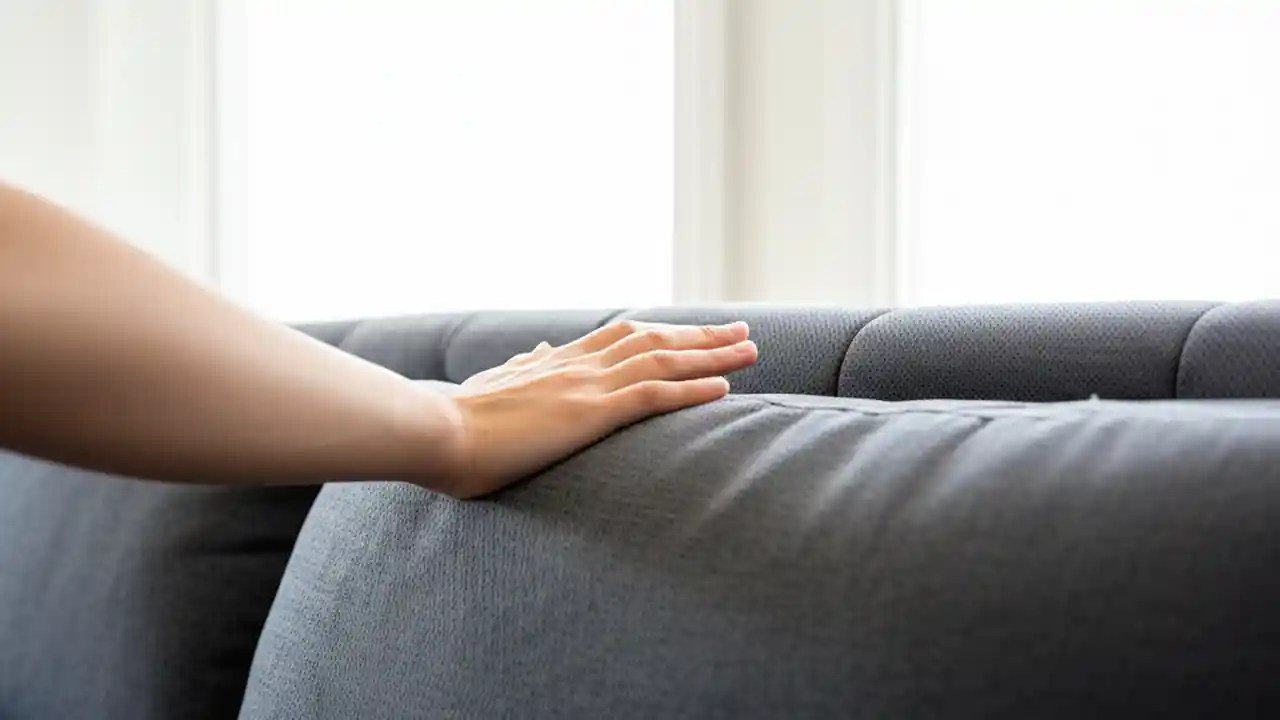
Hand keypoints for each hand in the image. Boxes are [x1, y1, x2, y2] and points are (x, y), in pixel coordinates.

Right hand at [435, 320, 756, 497]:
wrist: (437, 432)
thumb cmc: (455, 422)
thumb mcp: (491, 384)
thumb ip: (519, 365)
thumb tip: (538, 346)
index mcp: (557, 360)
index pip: (622, 338)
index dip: (662, 333)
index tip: (692, 331)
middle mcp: (579, 364)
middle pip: (654, 340)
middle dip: (702, 336)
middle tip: (742, 331)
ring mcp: (587, 385)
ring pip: (664, 360)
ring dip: (712, 354)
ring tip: (751, 349)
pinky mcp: (590, 411)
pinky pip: (654, 395)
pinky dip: (693, 390)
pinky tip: (725, 387)